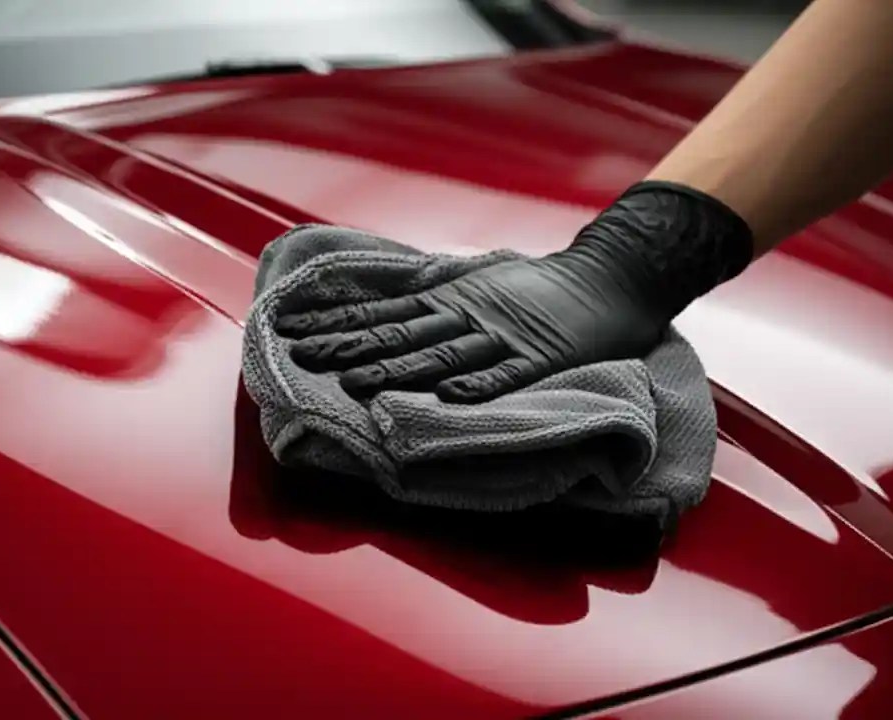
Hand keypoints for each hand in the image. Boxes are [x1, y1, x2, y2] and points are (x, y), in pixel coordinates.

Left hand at [277, 181, 753, 401]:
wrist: (606, 281)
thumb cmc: (532, 287)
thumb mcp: (472, 278)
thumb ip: (427, 288)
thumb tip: (374, 297)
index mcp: (446, 297)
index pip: (376, 309)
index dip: (331, 319)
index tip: (287, 325)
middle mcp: (463, 315)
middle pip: (396, 330)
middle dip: (347, 344)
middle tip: (300, 353)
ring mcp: (499, 339)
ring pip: (439, 354)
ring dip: (396, 368)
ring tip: (356, 382)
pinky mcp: (536, 360)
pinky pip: (505, 376)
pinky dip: (477, 386)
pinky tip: (447, 397)